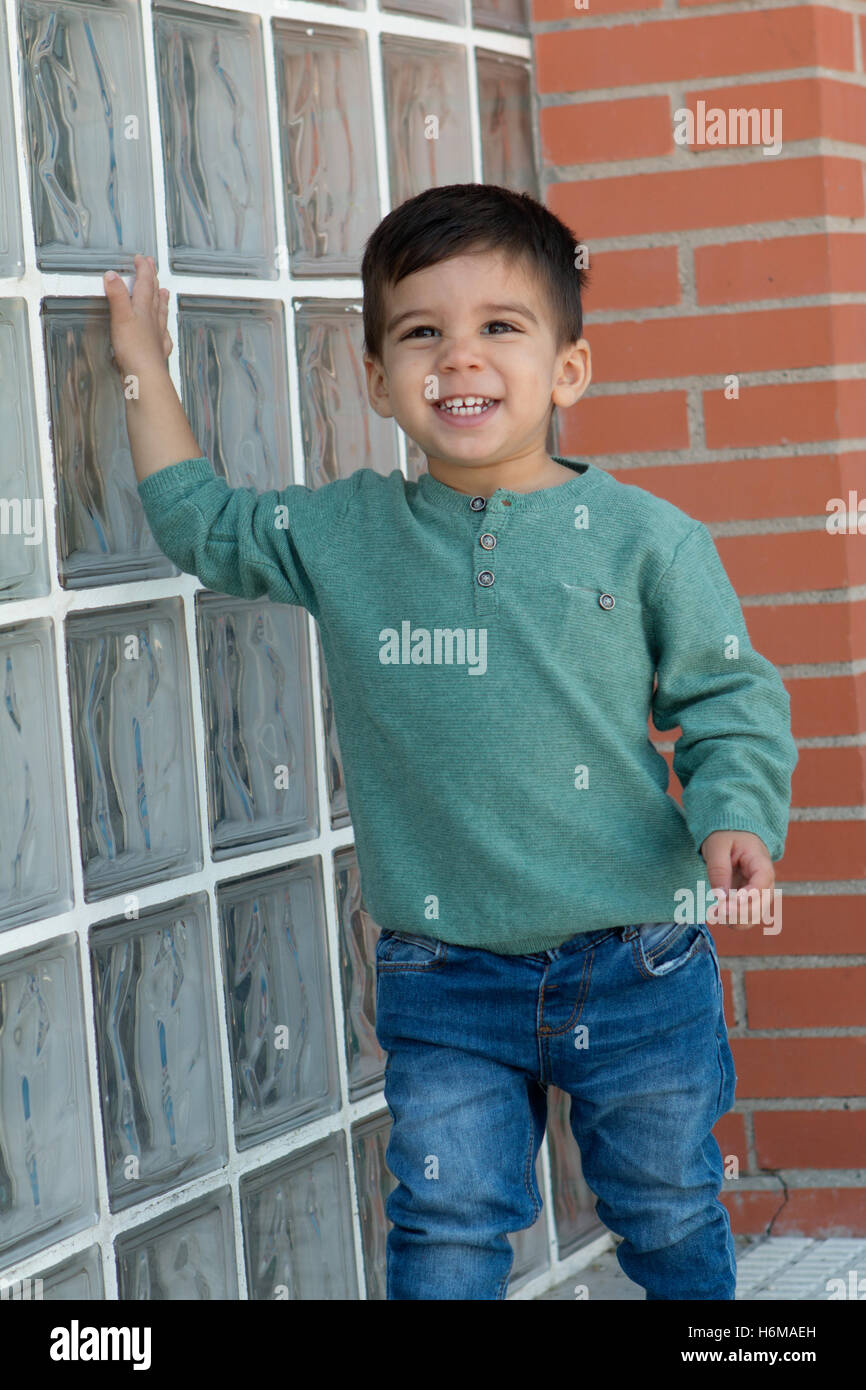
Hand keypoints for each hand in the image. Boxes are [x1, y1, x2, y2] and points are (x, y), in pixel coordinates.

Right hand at [103, 254, 171, 378]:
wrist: (146, 376)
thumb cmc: (135, 349)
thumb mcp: (121, 317)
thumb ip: (117, 295)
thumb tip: (112, 275)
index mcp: (144, 309)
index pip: (146, 284)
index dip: (144, 270)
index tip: (142, 259)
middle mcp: (153, 321)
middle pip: (155, 295)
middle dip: (153, 279)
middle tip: (153, 267)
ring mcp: (156, 336)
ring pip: (161, 314)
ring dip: (161, 301)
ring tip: (164, 293)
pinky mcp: (156, 352)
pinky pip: (162, 336)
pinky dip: (163, 330)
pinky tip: (164, 333)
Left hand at [699, 830, 775, 930]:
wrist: (733, 835)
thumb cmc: (726, 837)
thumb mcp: (717, 846)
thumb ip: (719, 869)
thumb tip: (720, 896)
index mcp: (761, 863)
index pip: (763, 882)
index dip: (749, 896)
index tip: (729, 902)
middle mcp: (765, 882)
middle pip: (761, 905)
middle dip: (738, 912)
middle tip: (717, 910)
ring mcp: (759, 894)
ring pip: (754, 917)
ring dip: (735, 920)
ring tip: (714, 913)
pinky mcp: (749, 901)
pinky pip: (745, 918)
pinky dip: (732, 920)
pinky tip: (717, 914)